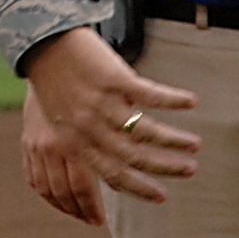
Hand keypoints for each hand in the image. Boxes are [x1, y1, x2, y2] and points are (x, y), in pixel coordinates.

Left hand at [22, 26, 199, 221]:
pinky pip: (149, 94)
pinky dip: (173, 100)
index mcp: (76, 140)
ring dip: (175, 140)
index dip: (139, 188)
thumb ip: (90, 144)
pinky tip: (190, 101)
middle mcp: (90, 126)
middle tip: (190, 170)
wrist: (43, 41)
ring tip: (195, 143)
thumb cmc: (55, 81)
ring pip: (146, 130)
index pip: (113, 174)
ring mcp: (102, 102)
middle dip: (166, 167)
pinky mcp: (113, 77)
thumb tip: (120, 170)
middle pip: (135, 156)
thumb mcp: (65, 120)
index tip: (162, 197)